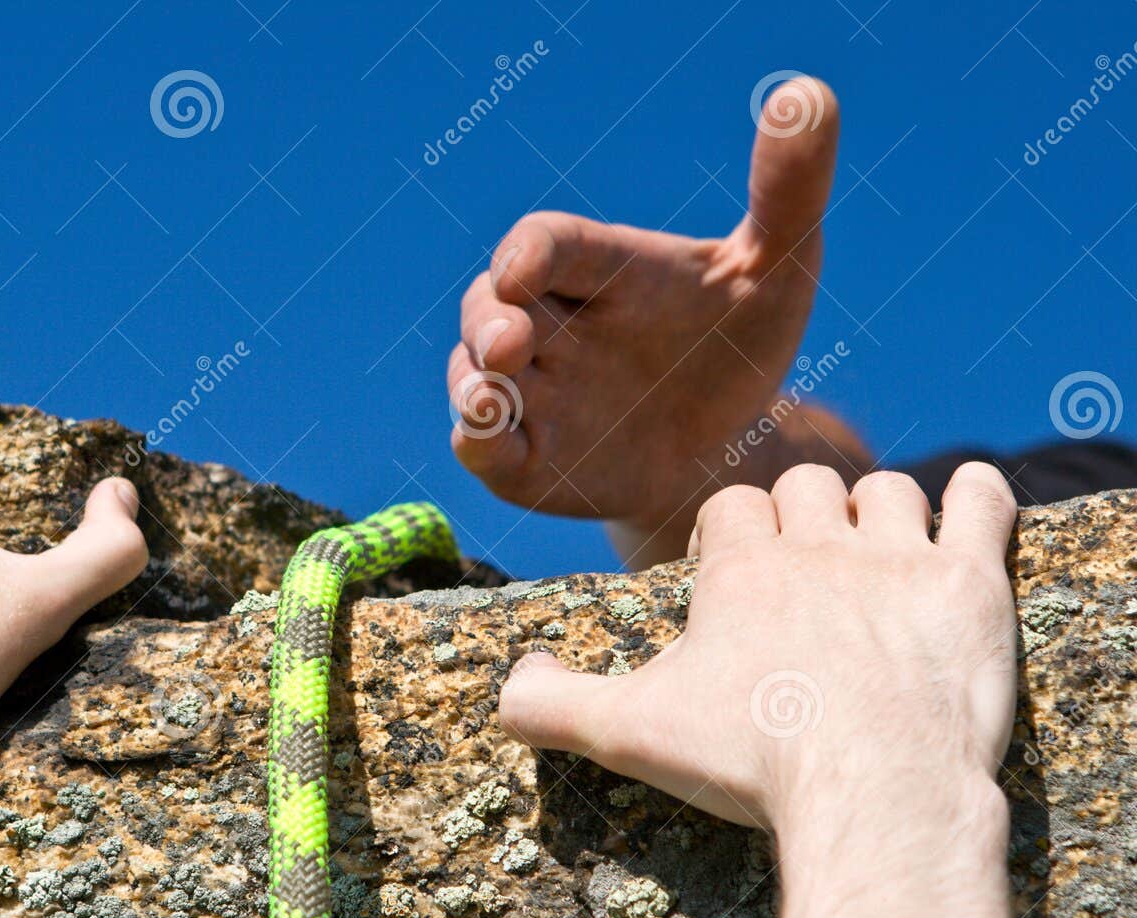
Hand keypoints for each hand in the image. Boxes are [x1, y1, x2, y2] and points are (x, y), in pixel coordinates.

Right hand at [450, 78, 867, 550]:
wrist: (726, 450)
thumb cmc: (736, 349)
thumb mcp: (778, 270)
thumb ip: (787, 189)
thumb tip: (808, 95)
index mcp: (598, 271)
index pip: (546, 245)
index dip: (527, 254)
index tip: (523, 269)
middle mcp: (550, 326)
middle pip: (488, 306)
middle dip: (488, 323)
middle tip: (509, 344)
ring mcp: (531, 393)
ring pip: (471, 375)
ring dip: (473, 385)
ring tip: (492, 399)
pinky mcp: (522, 459)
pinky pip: (483, 447)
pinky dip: (480, 441)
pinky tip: (490, 436)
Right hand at [499, 463, 1025, 917]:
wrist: (871, 793)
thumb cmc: (748, 762)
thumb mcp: (626, 736)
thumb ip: (552, 706)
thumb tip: (507, 685)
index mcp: (739, 570)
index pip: (731, 507)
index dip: (734, 536)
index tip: (738, 573)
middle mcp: (816, 547)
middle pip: (806, 486)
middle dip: (804, 516)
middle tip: (808, 569)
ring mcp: (899, 560)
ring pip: (887, 491)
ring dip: (880, 513)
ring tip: (879, 553)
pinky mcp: (972, 586)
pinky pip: (984, 501)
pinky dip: (978, 496)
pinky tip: (971, 508)